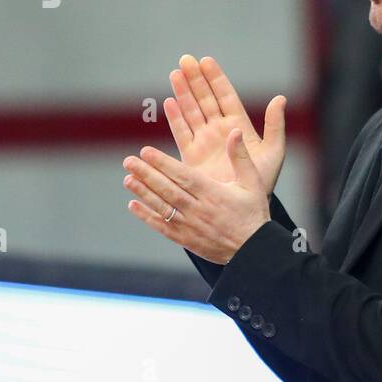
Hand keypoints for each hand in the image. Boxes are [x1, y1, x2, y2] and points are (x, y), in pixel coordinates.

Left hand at [122, 128, 270, 264]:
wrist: (253, 250)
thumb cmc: (253, 213)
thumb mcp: (253, 182)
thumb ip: (241, 157)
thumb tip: (234, 131)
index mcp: (213, 192)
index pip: (183, 175)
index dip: (163, 163)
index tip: (146, 151)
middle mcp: (198, 209)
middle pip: (167, 189)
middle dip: (146, 174)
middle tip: (129, 161)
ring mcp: (190, 225)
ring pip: (162, 206)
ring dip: (143, 193)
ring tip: (128, 179)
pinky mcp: (186, 239)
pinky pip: (162, 227)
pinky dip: (147, 216)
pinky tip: (133, 206)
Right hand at [164, 54, 285, 193]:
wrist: (245, 205)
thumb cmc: (263, 179)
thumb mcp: (274, 150)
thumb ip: (275, 124)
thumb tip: (280, 98)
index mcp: (239, 125)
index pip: (225, 96)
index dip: (216, 78)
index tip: (206, 61)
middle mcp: (220, 130)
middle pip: (205, 99)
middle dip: (195, 79)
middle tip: (186, 59)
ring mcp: (205, 141)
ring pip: (191, 111)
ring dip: (183, 93)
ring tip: (175, 73)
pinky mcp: (192, 156)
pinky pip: (182, 132)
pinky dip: (175, 118)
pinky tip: (169, 102)